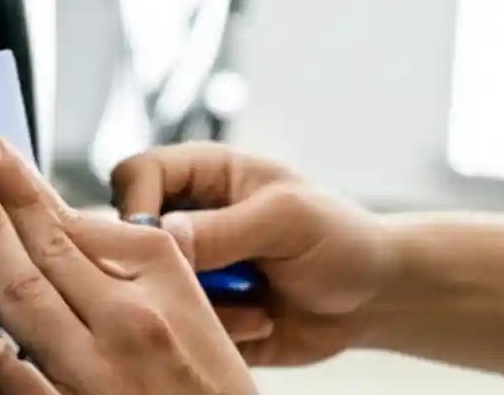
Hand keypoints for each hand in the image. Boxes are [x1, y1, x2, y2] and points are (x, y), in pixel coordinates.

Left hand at [0, 133, 256, 394]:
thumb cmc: (212, 390)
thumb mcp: (194, 309)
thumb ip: (136, 267)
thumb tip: (70, 226)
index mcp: (163, 280)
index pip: (74, 221)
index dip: (23, 183)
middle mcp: (131, 320)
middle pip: (45, 245)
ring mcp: (101, 374)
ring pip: (24, 295)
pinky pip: (25, 384)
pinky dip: (0, 358)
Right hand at [111, 142, 397, 366]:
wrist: (373, 300)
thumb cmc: (340, 237)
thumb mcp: (287, 219)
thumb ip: (223, 226)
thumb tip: (162, 235)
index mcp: (203, 174)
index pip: (136, 174)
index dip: (136, 203)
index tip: (159, 237)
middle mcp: (187, 218)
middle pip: (130, 234)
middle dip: (169, 265)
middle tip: (209, 279)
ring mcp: (192, 266)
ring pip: (151, 285)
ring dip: (204, 301)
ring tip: (256, 301)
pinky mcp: (200, 309)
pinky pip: (181, 324)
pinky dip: (221, 329)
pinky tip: (261, 319)